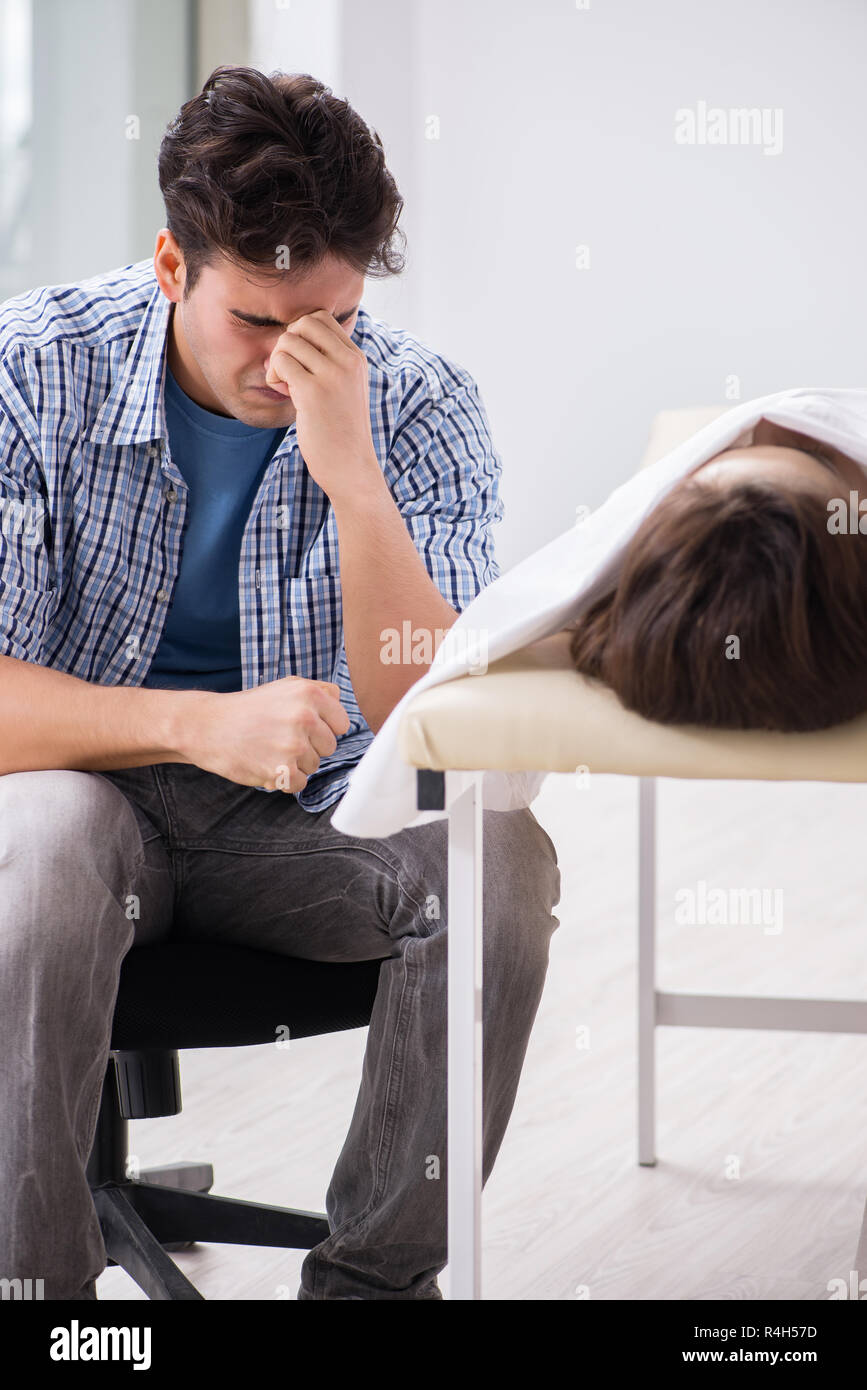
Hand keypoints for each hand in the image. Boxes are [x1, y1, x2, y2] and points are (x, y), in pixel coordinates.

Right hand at [180, 676, 350, 791]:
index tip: (305, 728)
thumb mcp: (286, 686)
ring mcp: (293, 744)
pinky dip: (285, 780)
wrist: (208, 726)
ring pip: (314, 766)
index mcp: (309, 693)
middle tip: (281, 738)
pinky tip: (266, 764)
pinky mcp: (282, 769)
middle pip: (330, 747)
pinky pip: (300, 783)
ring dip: (295, 763)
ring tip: (270, 748)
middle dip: (310, 747)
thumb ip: (319, 692)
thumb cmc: (249, 708)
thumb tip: (343, 703)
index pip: (342, 723)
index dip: (325, 729)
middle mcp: (304, 716)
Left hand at [265, 310, 378, 498]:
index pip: (321, 319)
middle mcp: (348, 361)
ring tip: (286, 386)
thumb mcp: (344, 389)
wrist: (351, 468)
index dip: (302, 335)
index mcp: (356, 358)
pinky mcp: (313, 392)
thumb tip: (287, 340)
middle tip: (290, 371)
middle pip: (304, 323)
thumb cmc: (341, 432)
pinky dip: (275, 375)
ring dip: (278, 361)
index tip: (302, 362)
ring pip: (289, 341)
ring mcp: (332, 375)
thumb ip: (326, 363)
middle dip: (288, 342)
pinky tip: (285, 394)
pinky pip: (280, 362)